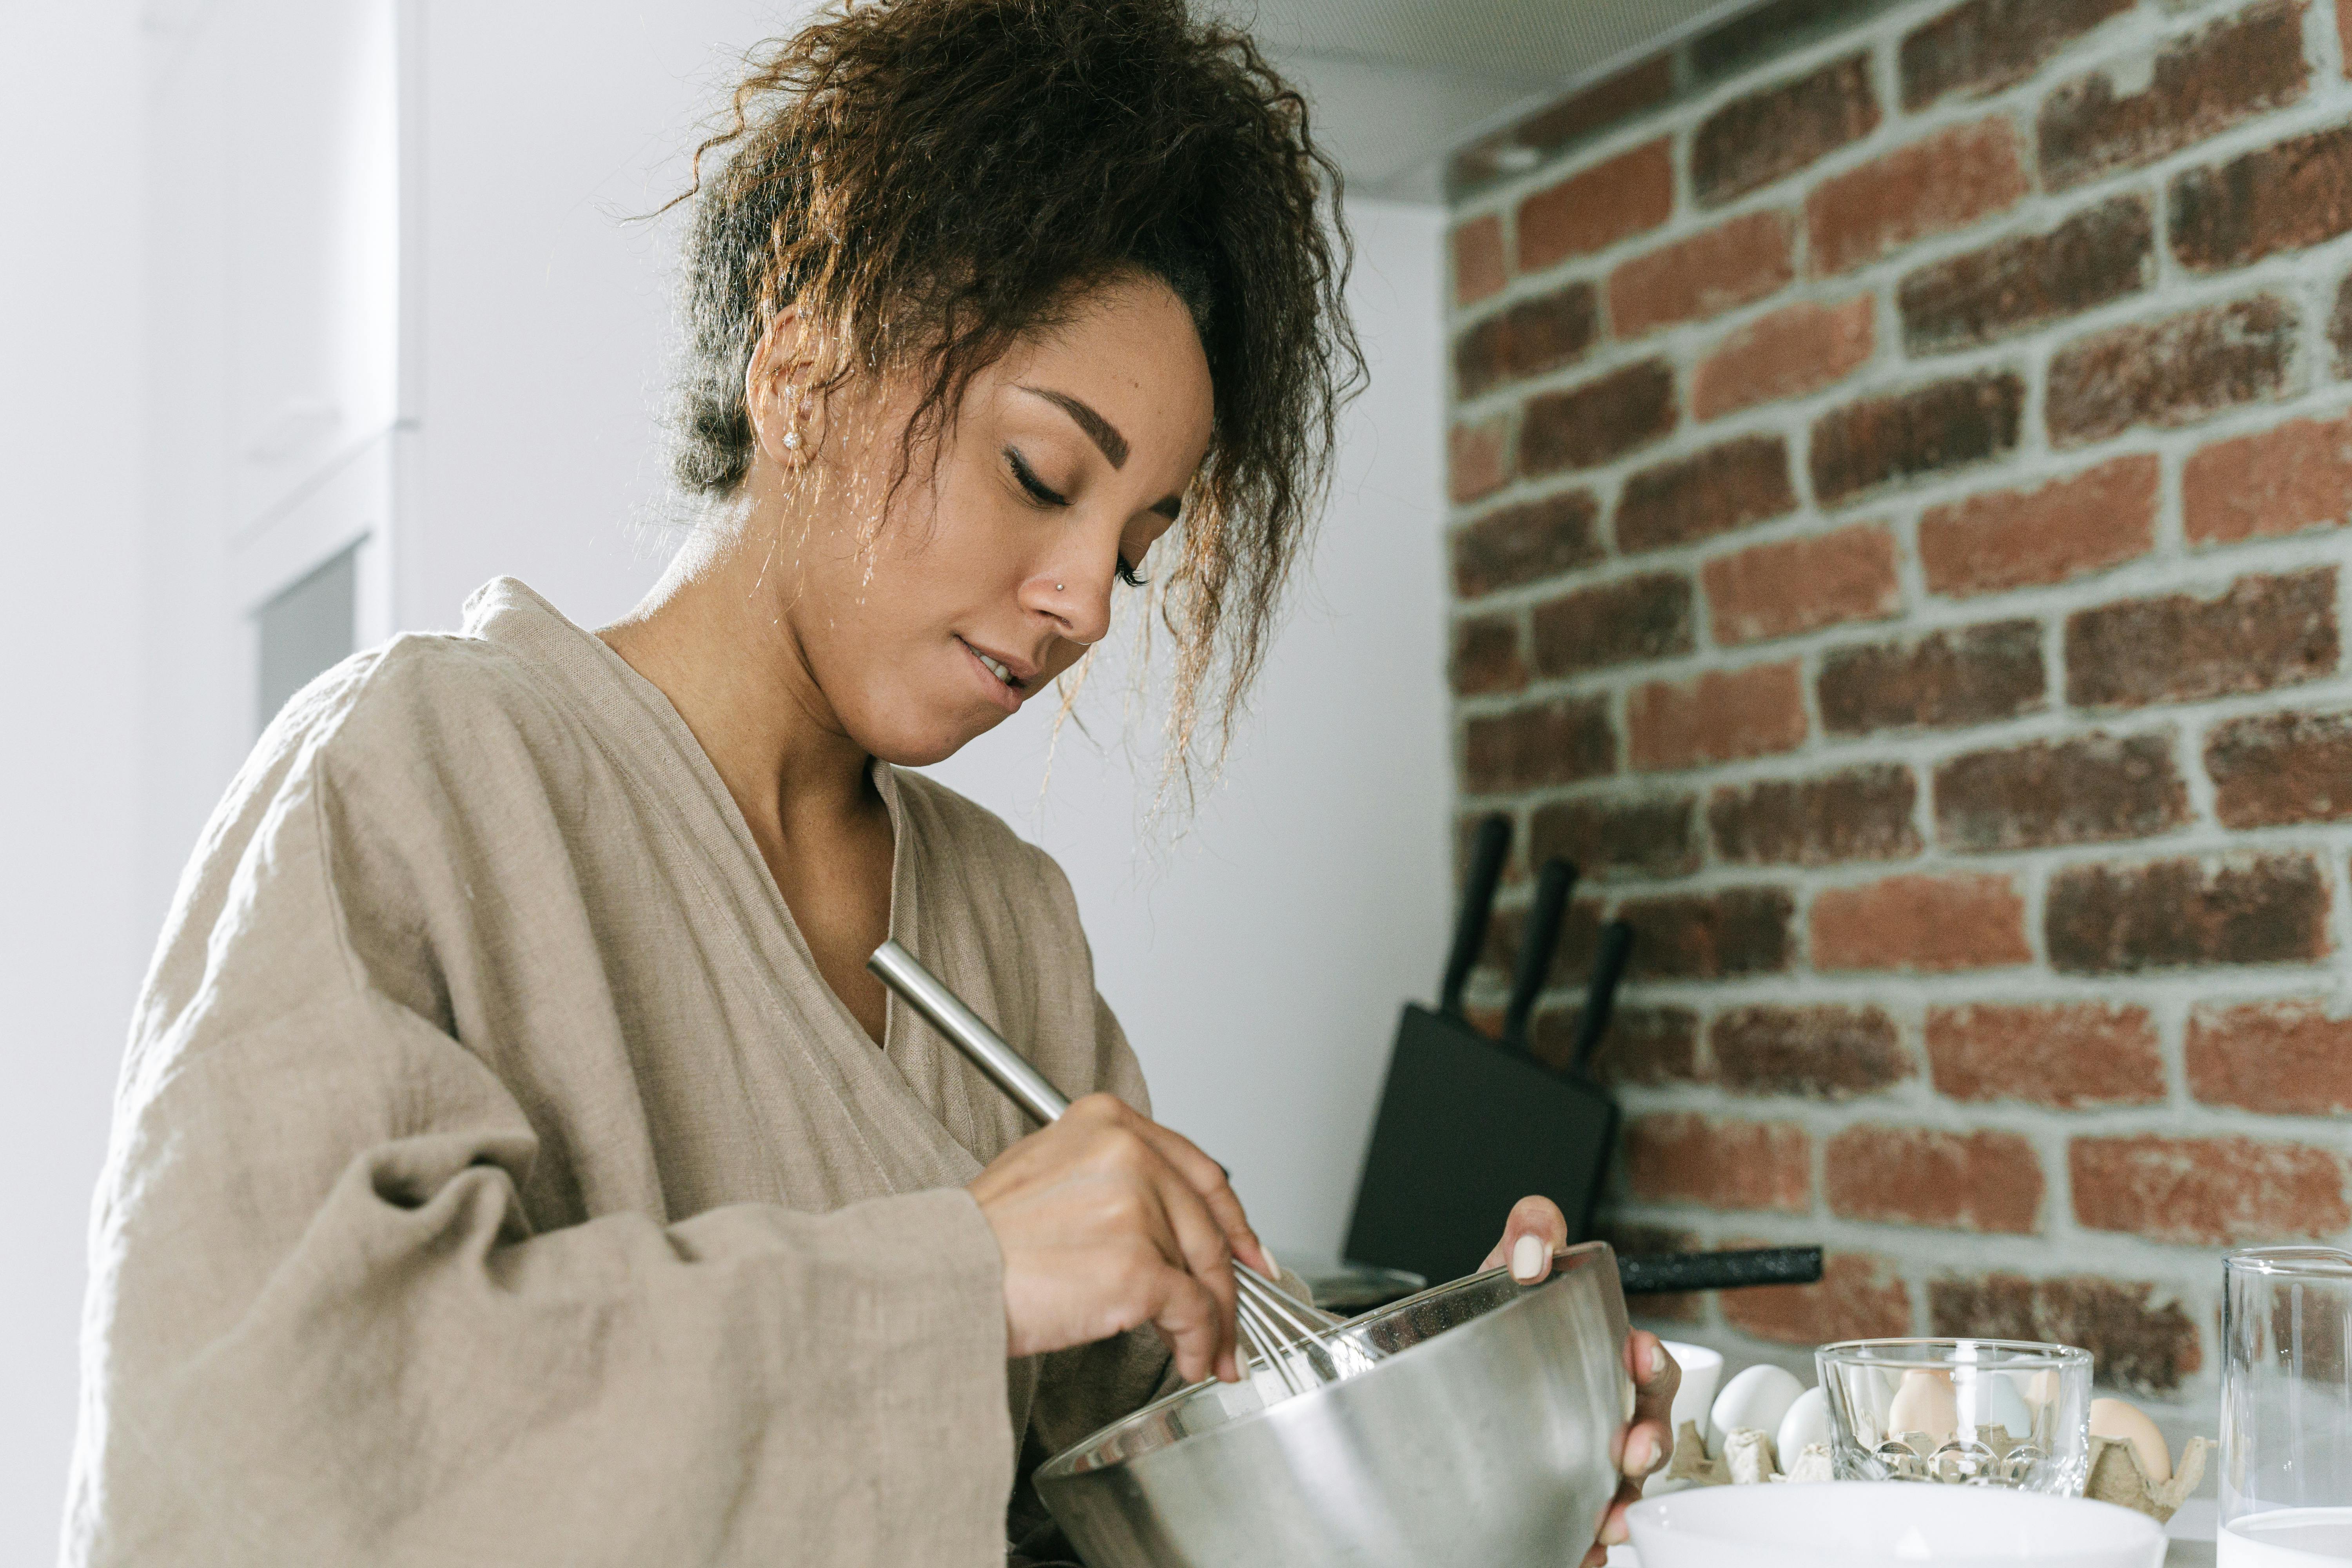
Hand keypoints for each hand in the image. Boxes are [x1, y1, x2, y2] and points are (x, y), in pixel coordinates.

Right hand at [966, 1092, 1275, 1385]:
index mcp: (1109, 1122)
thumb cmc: (984, 1238)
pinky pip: (1191, 1311)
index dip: (1232, 1219)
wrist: (944, 1276)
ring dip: (1211, 1322)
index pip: (1199, 1169)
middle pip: (1207, 1226)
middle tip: (1232, 1321)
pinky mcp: (1137, 1267)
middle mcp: (1129, 1154)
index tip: (1248, 1251)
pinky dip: (1197, 1342)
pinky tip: (1189, 1358)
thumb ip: (1115, 1182)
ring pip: (1203, 1272)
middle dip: (1227, 1283)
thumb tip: (1168, 1230)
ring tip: (1205, 1350)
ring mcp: (1136, 1210)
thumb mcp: (1050, 1172)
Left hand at [1477, 1198, 1678, 1566]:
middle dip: (1651, 1442)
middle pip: (1647, 1431)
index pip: (1647, 1365)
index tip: (1638, 1355)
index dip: (1652, 1363)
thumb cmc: (1490, 1314)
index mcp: (1602, 1358)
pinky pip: (1582, 1528)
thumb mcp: (1506, 1265)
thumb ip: (1529, 1233)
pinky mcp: (1557, 1496)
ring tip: (1611, 1517)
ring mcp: (1581, 1455)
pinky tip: (1579, 1551)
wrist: (1436, 1364)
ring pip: (1621, 1487)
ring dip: (1624, 1503)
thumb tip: (1534, 1250)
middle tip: (1635, 1448)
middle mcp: (1601, 1411)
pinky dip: (1586, 1544)